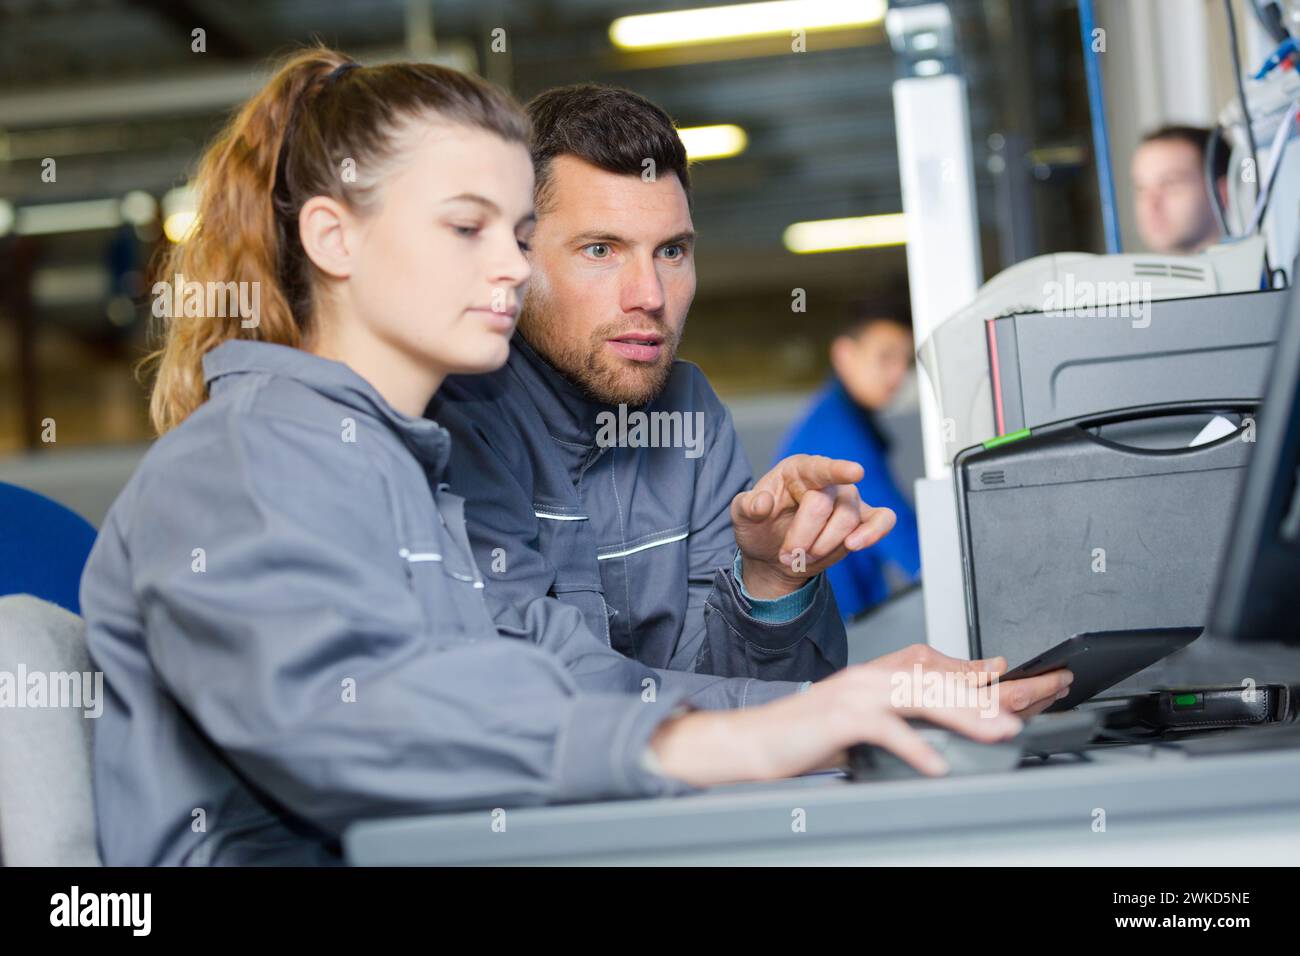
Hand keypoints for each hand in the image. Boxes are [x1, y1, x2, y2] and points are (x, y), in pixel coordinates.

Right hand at [650, 654, 1031, 786]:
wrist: (753, 742)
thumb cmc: (807, 737)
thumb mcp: (864, 723)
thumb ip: (904, 717)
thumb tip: (952, 726)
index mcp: (880, 674)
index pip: (945, 672)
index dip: (990, 678)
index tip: (1030, 687)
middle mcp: (872, 676)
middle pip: (943, 681)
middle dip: (991, 693)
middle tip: (1030, 706)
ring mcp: (855, 692)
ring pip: (921, 696)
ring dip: (965, 715)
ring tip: (1000, 731)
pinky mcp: (840, 716)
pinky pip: (884, 728)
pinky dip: (913, 746)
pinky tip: (935, 764)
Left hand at [731, 454, 895, 597]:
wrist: (774, 556)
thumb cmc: (761, 527)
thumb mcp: (742, 516)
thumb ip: (747, 506)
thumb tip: (761, 502)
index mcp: (798, 470)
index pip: (819, 468)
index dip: (838, 470)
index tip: (856, 472)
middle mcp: (828, 481)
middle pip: (827, 505)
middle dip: (804, 537)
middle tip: (786, 554)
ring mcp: (849, 500)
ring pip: (849, 521)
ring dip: (823, 546)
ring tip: (802, 556)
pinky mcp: (863, 520)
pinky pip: (882, 520)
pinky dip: (873, 533)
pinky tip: (855, 544)